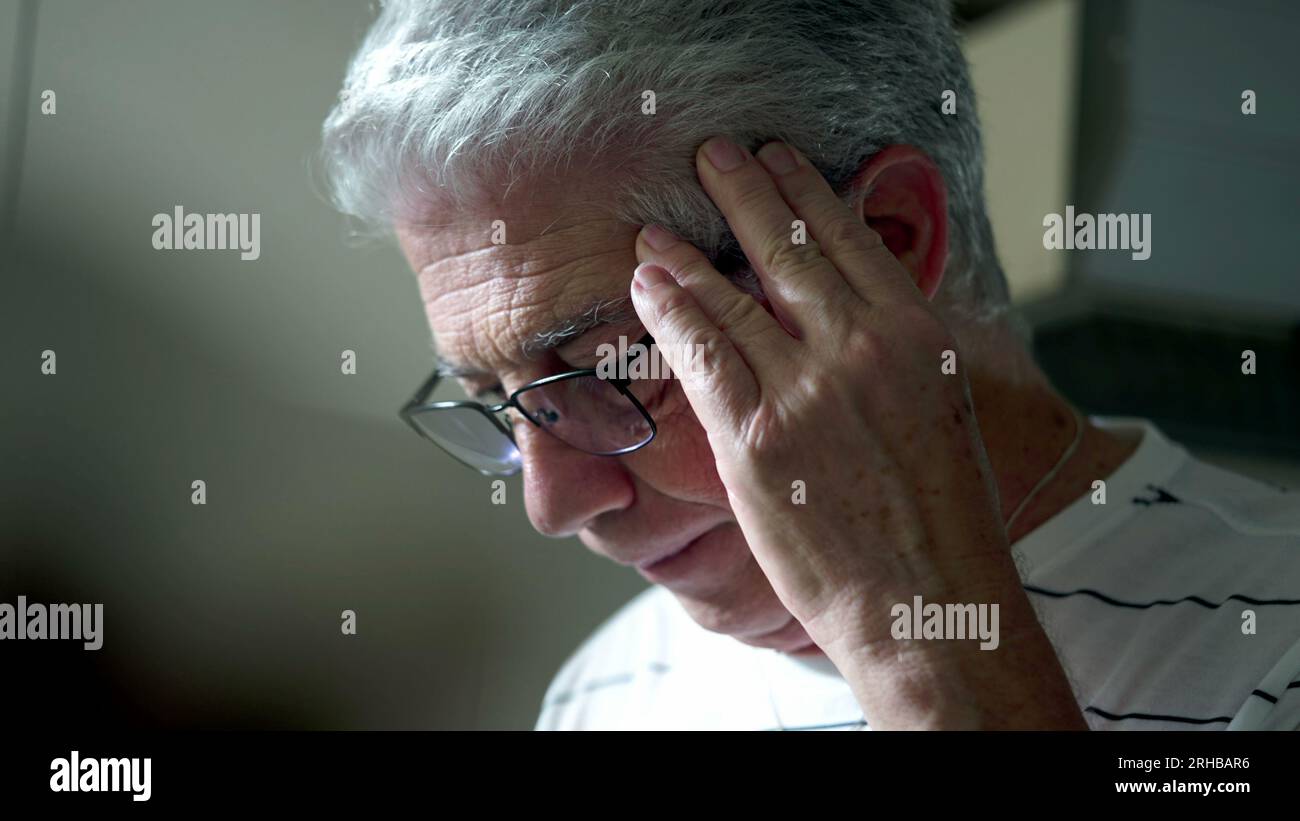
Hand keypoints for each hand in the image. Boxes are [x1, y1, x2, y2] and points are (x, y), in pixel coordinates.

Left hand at [628, 136, 1084, 728]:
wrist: (931, 603)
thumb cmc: (943, 518)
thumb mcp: (944, 407)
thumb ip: (900, 350)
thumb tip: (860, 312)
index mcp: (918, 334)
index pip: (852, 237)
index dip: (807, 190)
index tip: (781, 159)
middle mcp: (862, 348)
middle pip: (788, 247)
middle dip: (743, 190)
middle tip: (712, 155)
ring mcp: (805, 391)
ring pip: (732, 298)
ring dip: (685, 255)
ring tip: (655, 229)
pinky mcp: (757, 441)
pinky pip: (701, 359)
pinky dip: (668, 315)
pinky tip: (646, 288)